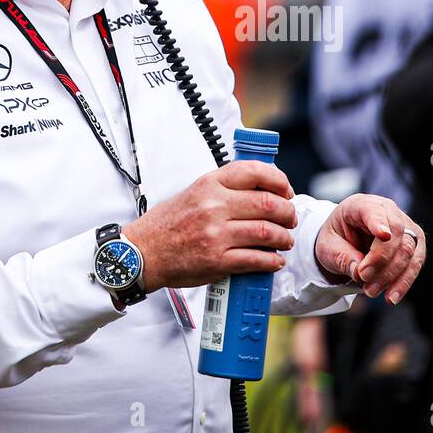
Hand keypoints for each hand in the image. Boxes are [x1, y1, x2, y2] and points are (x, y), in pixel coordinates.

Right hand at [123, 160, 297, 291]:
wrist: (142, 253)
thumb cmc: (168, 223)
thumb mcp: (194, 192)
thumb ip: (224, 188)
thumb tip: (261, 188)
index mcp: (209, 184)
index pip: (255, 171)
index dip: (279, 180)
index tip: (286, 191)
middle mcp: (214, 206)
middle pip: (268, 203)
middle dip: (287, 212)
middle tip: (290, 219)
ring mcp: (216, 235)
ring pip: (267, 232)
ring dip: (284, 237)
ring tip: (285, 240)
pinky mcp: (217, 261)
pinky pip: (256, 259)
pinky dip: (272, 261)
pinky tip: (274, 260)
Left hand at [313, 194, 424, 304]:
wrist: (346, 242)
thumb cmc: (337, 240)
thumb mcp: (328, 248)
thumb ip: (343, 258)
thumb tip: (360, 272)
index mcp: (361, 204)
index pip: (374, 211)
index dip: (379, 222)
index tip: (383, 235)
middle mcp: (388, 211)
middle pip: (396, 233)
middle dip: (381, 261)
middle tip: (363, 280)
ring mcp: (404, 226)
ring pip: (408, 250)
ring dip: (392, 275)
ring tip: (371, 292)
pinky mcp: (414, 243)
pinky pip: (415, 263)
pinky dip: (404, 282)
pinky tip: (392, 297)